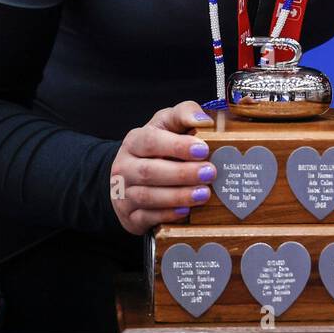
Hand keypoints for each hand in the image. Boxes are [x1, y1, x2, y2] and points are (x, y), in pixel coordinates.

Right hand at [109, 101, 214, 234]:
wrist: (128, 177)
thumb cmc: (156, 147)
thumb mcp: (166, 124)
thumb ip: (184, 114)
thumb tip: (204, 120)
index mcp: (134, 142)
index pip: (151, 141)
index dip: (177, 146)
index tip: (203, 149)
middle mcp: (124, 167)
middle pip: (150, 171)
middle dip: (182, 174)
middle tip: (210, 172)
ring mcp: (123, 193)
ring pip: (147, 196)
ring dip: (178, 196)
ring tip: (204, 193)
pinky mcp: (129, 215)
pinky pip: (146, 218)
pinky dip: (167, 215)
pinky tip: (186, 211)